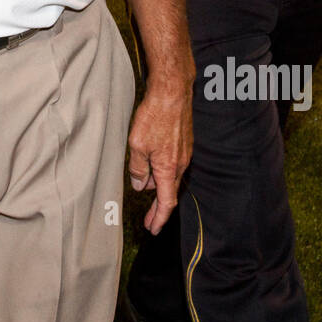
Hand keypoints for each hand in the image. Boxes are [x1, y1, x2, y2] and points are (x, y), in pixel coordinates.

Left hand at [127, 80, 192, 234]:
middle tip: (149, 220)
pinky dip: (162, 171)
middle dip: (158, 208)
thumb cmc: (155, 116)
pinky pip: (172, 163)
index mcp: (169, 168)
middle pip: (169, 192)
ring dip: (159, 187)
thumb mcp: (137, 144)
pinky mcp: (183, 141)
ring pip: (170, 176)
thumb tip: (141, 186)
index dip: (159, 219)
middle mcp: (180, 163)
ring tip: (146, 192)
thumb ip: (138, 168)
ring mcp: (183, 152)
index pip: (166, 203)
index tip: (153, 229)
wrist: (173, 91)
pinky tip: (152, 167)